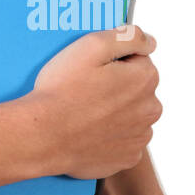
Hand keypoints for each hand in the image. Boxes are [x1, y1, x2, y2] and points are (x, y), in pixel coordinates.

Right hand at [31, 24, 162, 178]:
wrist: (43, 135)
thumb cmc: (62, 91)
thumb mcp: (91, 45)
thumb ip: (127, 36)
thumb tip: (149, 41)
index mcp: (145, 78)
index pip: (138, 58)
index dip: (113, 60)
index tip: (93, 68)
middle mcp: (150, 108)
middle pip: (137, 87)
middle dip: (117, 84)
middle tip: (85, 88)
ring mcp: (140, 136)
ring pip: (131, 114)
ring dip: (115, 110)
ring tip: (85, 110)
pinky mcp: (128, 157)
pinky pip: (123, 139)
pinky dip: (110, 134)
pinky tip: (89, 129)